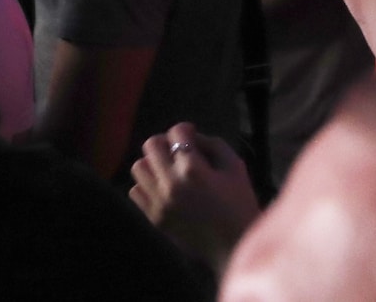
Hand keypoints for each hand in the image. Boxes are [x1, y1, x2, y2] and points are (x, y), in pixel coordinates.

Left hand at [129, 124, 259, 269]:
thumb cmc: (239, 204)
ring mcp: (159, 203)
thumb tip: (191, 137)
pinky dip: (147, 185)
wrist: (232, 246)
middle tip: (178, 150)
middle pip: (151, 145)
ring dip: (153, 163)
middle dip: (165, 141)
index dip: (185, 129)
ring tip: (168, 169)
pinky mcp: (154, 218)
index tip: (192, 134)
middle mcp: (171, 184)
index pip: (176, 133)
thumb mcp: (235, 166)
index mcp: (193, 170)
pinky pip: (136, 191)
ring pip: (139, 167)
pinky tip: (163, 188)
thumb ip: (212, 144)